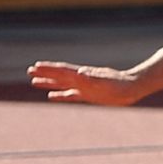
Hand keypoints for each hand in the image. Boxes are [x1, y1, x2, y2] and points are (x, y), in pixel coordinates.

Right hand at [27, 61, 144, 105]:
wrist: (133, 87)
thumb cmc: (120, 85)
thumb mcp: (106, 82)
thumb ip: (92, 79)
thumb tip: (79, 73)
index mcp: (83, 75)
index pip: (63, 71)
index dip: (49, 69)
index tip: (35, 67)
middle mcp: (81, 79)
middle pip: (59, 75)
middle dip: (45, 73)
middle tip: (29, 71)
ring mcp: (84, 86)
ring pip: (61, 85)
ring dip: (48, 83)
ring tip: (34, 82)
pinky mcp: (88, 95)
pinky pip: (70, 95)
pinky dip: (59, 95)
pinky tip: (51, 97)